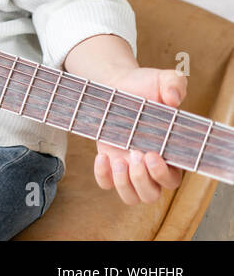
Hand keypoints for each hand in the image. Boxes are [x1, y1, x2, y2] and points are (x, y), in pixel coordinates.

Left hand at [91, 66, 188, 203]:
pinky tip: (102, 156)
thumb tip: (173, 98)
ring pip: (131, 196)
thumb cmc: (144, 86)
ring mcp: (128, 166)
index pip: (172, 180)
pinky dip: (103, 176)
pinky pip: (106, 184)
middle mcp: (150, 166)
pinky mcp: (109, 162)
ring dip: (124, 184)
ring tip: (118, 160)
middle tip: (135, 153)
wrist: (117, 85)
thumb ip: (174, 84)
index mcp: (169, 153)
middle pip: (152, 194)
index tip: (152, 154)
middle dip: (142, 180)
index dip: (163, 175)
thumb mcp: (162, 79)